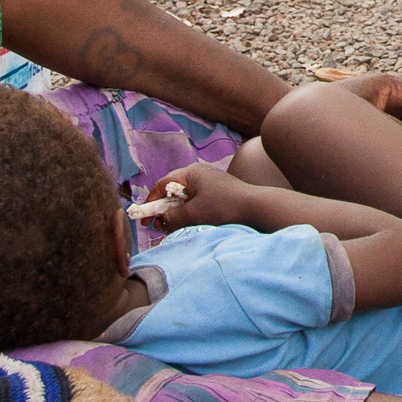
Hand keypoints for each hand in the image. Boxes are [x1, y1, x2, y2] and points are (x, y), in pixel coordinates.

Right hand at [146, 167, 266, 233]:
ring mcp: (209, 184)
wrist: (257, 208)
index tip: (144, 218)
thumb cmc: (224, 207)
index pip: (163, 185)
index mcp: (192, 172)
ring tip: (170, 229)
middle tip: (155, 227)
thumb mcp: (193, 214)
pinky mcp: (217, 195)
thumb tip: (161, 222)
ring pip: (185, 200)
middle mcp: (200, 175)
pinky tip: (187, 226)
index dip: (151, 202)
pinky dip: (188, 215)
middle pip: (173, 192)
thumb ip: (172, 218)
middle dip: (163, 210)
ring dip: (176, 215)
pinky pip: (196, 204)